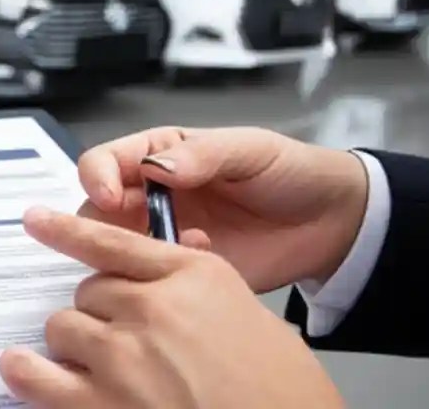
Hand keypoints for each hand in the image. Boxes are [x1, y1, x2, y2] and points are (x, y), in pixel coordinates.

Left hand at [0, 209, 342, 408]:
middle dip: (100, 313)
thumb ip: (195, 291)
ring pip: (63, 326)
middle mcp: (154, 307)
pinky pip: (41, 376)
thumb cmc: (282, 392)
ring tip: (101, 369)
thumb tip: (156, 278)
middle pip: (89, 290)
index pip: (113, 242)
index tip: (38, 220)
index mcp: (194, 276)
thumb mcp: (249, 317)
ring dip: (74, 345)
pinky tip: (23, 369)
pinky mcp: (103, 403)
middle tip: (127, 342)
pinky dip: (27, 373)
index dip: (67, 230)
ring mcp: (124, 355)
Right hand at [76, 127, 367, 290]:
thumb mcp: (247, 149)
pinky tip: (202, 257)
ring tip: (183, 243)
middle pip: (96, 209)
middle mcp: (150, 196)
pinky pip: (150, 279)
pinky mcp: (180, 273)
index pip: (103, 163)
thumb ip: (201, 154)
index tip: (111, 197)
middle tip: (135, 233)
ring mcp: (163, 236)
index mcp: (158, 155)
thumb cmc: (287, 172)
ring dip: (135, 250)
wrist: (331, 220)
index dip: (97, 179)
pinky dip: (163, 274)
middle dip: (104, 223)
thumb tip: (155, 167)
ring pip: (115, 248)